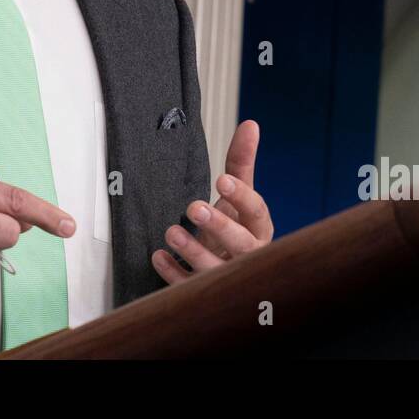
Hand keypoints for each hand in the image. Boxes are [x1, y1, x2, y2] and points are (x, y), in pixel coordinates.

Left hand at [151, 119, 272, 284]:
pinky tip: (159, 257)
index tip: (222, 180)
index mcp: (259, 229)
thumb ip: (242, 162)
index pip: (257, 213)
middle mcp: (248, 256)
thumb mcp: (238, 196)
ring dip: (193, 250)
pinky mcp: (205, 294)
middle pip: (241, 244)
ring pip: (216, 270)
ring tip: (171, 232)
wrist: (228, 269)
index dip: (242, 198)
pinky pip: (190, 288)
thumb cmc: (236, 227)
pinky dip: (174, 273)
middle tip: (194, 208)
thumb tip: (251, 124)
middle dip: (219, 226)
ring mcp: (227, 277)